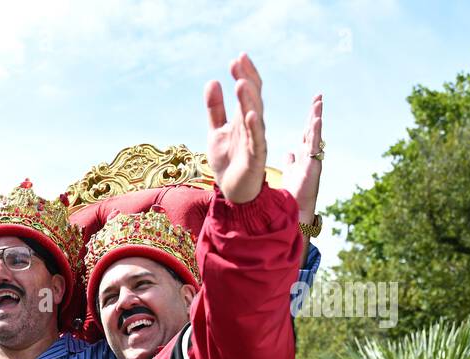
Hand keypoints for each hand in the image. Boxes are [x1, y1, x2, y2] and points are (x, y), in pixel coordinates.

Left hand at [204, 54, 267, 204]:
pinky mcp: (255, 157)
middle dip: (247, 79)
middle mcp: (253, 126)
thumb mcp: (215, 131)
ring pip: (256, 116)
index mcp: (244, 118)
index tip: (237, 57)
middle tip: (239, 61)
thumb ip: (215, 109)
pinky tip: (250, 114)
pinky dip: (254, 127)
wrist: (230, 191)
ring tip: (241, 82)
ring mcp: (256, 141)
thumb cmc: (227, 161)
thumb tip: (212, 81)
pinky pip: (257, 140)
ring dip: (249, 99)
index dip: (244, 73)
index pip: (248, 91)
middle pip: (253, 98)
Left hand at [280, 94, 323, 223]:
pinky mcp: (312, 166)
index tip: (314, 103)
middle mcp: (309, 155)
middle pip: (312, 130)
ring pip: (315, 136)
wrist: (296, 210)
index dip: (309, 119)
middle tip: (318, 97)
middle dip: (315, 113)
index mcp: (303, 155)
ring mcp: (312, 160)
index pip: (306, 133)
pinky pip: (314, 146)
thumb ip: (290, 163)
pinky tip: (317, 120)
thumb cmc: (294, 194)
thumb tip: (288, 153)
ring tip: (318, 103)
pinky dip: (316, 133)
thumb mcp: (290, 173)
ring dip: (316, 118)